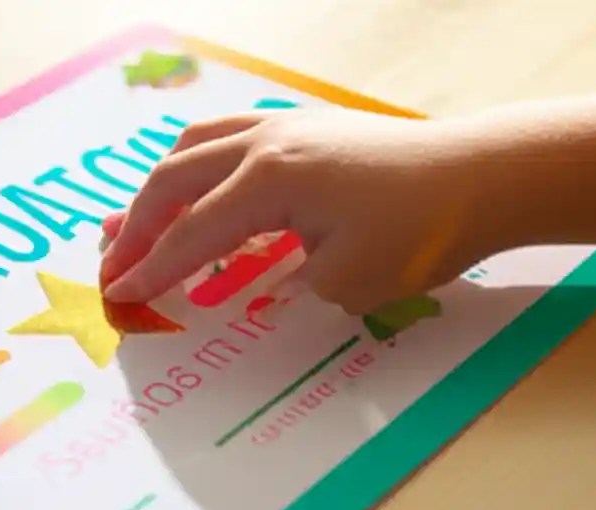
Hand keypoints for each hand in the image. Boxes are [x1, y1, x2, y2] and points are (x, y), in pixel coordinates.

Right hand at [100, 107, 499, 314]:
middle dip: (134, 227)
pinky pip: (226, 136)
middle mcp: (264, 143)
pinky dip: (195, 165)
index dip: (150, 271)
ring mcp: (285, 125)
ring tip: (132, 219)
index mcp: (268, 181)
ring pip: (194, 145)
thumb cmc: (422, 231)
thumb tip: (265, 274)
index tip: (117, 297)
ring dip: (157, 186)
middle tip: (109, 264)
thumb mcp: (346, 282)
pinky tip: (196, 185)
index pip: (189, 234)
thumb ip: (287, 283)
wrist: (486, 175)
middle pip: (173, 180)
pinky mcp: (306, 125)